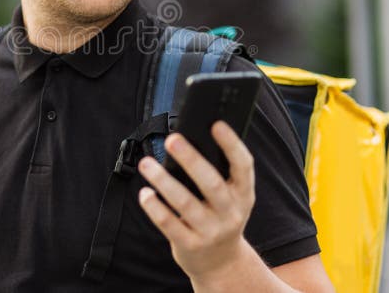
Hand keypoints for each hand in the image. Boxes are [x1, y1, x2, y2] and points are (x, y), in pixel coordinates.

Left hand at [137, 120, 255, 286]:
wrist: (221, 263)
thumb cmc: (220, 217)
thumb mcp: (231, 197)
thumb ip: (219, 173)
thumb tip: (189, 138)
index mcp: (243, 193)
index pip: (243, 165)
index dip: (231, 144)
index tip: (216, 124)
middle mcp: (230, 212)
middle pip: (211, 183)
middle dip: (190, 159)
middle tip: (172, 139)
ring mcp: (211, 231)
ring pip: (185, 203)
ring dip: (164, 181)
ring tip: (147, 164)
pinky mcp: (190, 245)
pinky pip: (169, 224)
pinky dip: (155, 208)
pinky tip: (145, 193)